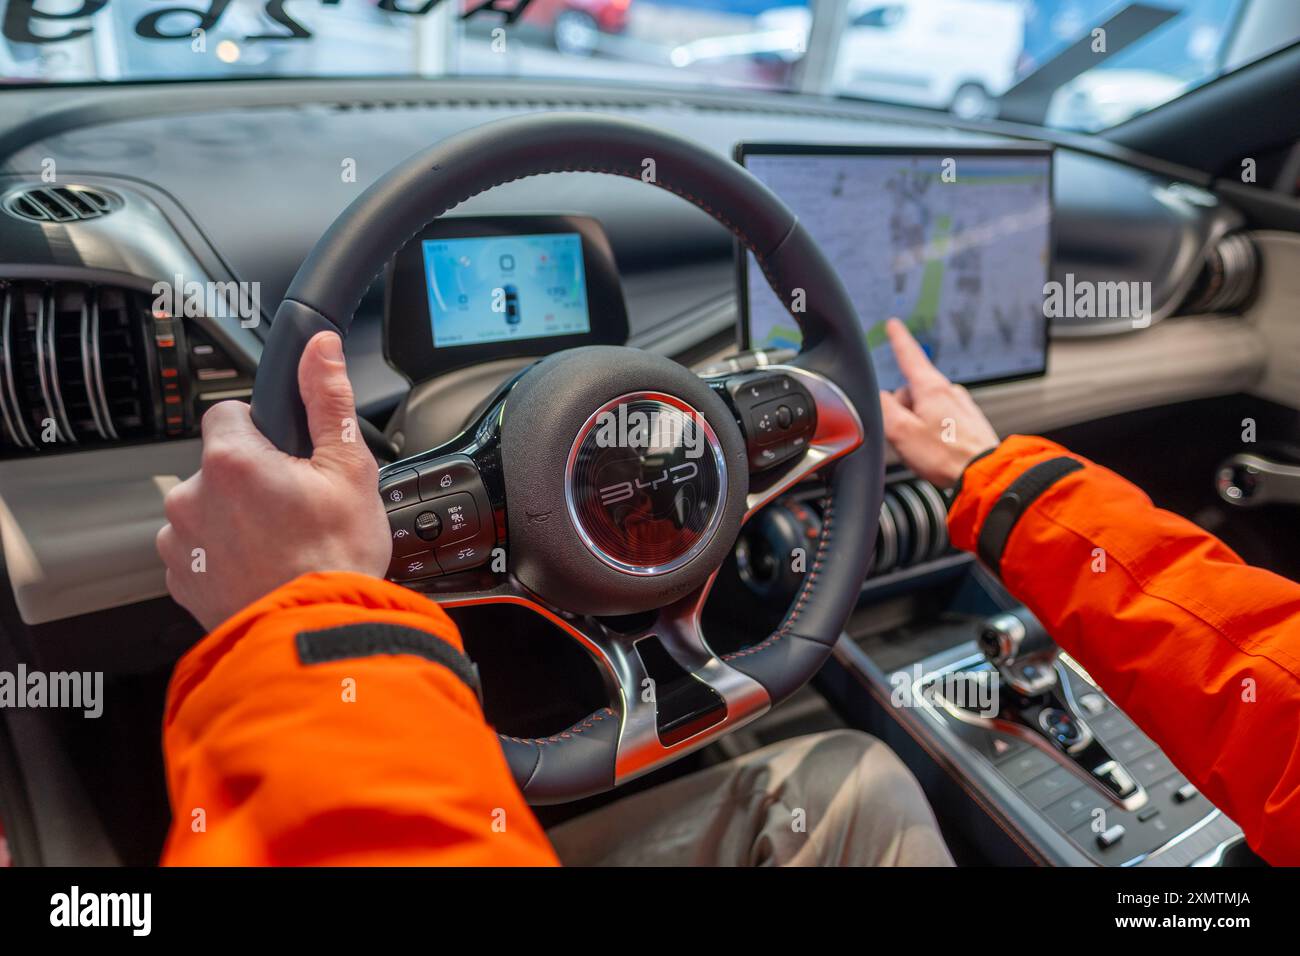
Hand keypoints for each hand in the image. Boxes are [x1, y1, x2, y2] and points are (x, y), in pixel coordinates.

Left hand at [157, 331, 390, 630]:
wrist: (315, 635)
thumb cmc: (334, 558)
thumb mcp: (350, 469)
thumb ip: (328, 400)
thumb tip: (320, 349)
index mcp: (231, 460)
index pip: (229, 413)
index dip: (264, 432)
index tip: (289, 459)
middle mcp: (191, 497)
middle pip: (220, 465)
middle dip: (253, 480)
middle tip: (296, 509)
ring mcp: (179, 542)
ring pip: (207, 509)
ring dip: (236, 519)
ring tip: (281, 545)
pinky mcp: (179, 579)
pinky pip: (199, 551)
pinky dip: (225, 556)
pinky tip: (263, 569)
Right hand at [879, 318, 999, 488]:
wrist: (985, 474)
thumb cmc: (945, 455)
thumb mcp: (901, 432)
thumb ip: (884, 408)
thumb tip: (877, 396)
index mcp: (931, 388)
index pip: (910, 355)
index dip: (899, 339)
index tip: (894, 324)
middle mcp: (949, 392)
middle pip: (912, 391)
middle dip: (901, 410)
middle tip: (903, 436)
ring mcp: (961, 407)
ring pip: (926, 407)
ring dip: (917, 424)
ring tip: (922, 449)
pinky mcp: (969, 423)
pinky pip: (940, 420)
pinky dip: (932, 432)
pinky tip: (935, 451)